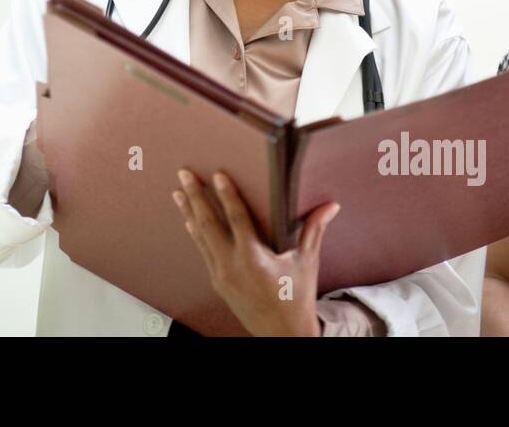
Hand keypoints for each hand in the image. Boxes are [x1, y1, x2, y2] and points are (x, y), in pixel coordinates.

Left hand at [173, 168, 339, 336]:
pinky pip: (203, 252)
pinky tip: (189, 221)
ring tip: (178, 193)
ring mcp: (221, 275)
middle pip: (208, 224)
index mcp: (254, 259)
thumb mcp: (306, 262)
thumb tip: (330, 206)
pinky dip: (196, 234)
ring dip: (189, 213)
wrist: (282, 334)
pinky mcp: (217, 282)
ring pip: (200, 237)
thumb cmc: (296, 299)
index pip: (236, 218)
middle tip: (185, 175)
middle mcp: (232, 266)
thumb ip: (314, 229)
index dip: (226, 195)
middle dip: (196, 197)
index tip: (217, 175)